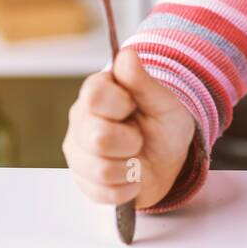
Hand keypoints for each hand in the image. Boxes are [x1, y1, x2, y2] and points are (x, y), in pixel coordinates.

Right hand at [63, 47, 198, 209]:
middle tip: (138, 137)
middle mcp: (80, 122)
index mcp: (97, 94)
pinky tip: (131, 177)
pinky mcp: (82, 182)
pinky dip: (127, 188)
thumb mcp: (164, 103)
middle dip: (130, 141)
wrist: (168, 160)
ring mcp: (77, 154)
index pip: (94, 95)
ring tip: (135, 158)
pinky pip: (103, 193)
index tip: (134, 107)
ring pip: (100, 170)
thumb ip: (143, 82)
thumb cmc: (163, 126)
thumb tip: (126, 54)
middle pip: (98, 137)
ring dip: (130, 168)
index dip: (121, 104)